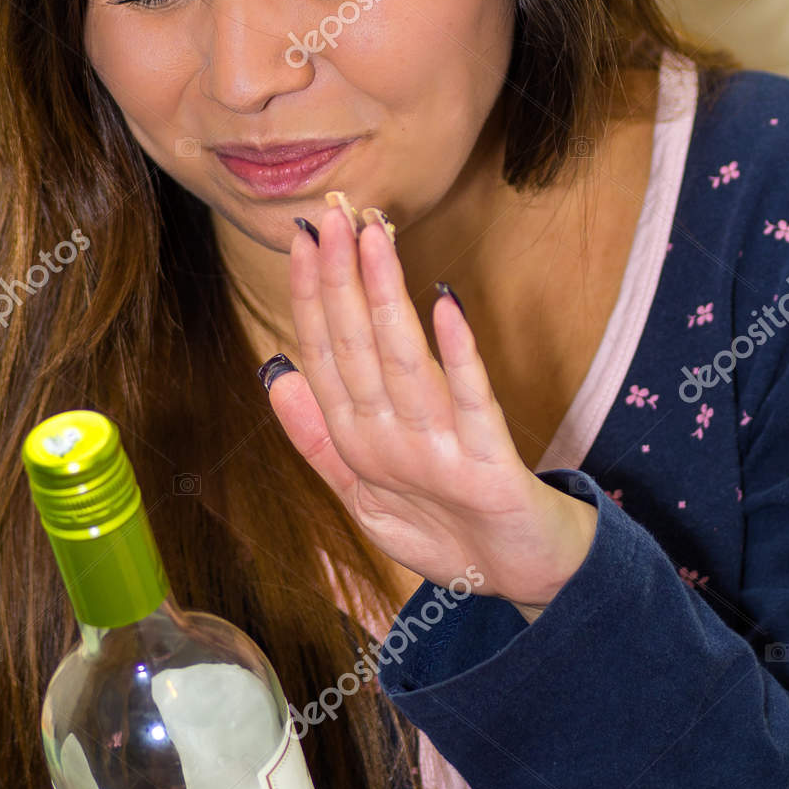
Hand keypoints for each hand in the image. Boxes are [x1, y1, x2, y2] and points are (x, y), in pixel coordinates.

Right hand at [261, 200, 597, 617]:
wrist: (515, 574)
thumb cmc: (437, 524)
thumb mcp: (361, 489)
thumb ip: (316, 434)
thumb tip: (274, 370)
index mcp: (354, 445)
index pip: (322, 356)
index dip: (310, 296)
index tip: (303, 238)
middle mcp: (385, 445)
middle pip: (355, 350)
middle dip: (341, 280)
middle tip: (332, 214)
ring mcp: (434, 453)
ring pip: (402, 364)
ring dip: (384, 298)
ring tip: (374, 239)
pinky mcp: (486, 462)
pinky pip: (472, 398)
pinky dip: (458, 351)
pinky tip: (445, 301)